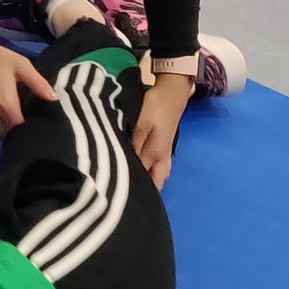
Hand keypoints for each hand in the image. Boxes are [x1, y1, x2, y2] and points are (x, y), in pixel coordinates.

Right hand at [0, 36, 57, 136]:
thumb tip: (54, 99)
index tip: (34, 122)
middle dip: (16, 130)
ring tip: (8, 116)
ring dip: (3, 128)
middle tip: (22, 118)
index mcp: (7, 106)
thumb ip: (38, 83)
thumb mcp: (20, 65)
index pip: (22, 129)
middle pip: (8, 134)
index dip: (29, 128)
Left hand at [133, 73, 189, 188]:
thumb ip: (134, 144)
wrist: (173, 92)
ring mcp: (165, 154)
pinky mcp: (165, 148)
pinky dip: (151, 174)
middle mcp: (162, 158)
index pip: (144, 180)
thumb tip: (125, 163)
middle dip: (142, 191)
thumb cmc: (155, 106)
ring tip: (131, 190)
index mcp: (155, 154)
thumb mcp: (141, 122)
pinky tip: (141, 175)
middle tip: (123, 197)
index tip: (115, 196)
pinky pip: (159, 168)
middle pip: (155, 183)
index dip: (131, 188)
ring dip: (149, 183)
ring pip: (158, 176)